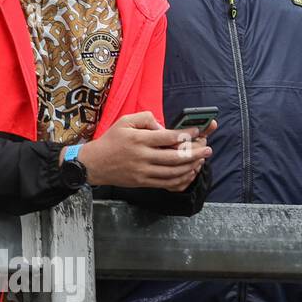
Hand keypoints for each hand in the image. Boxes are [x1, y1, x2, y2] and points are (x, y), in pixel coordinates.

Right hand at [79, 112, 211, 191]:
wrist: (94, 164)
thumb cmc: (110, 141)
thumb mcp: (124, 121)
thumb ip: (144, 118)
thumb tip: (163, 126)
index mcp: (138, 139)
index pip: (167, 136)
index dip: (186, 134)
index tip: (197, 131)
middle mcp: (142, 156)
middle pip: (175, 157)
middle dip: (195, 153)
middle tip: (207, 149)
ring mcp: (142, 171)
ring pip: (173, 172)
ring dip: (191, 167)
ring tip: (201, 161)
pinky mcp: (142, 182)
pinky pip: (166, 183)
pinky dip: (181, 179)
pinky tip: (188, 173)